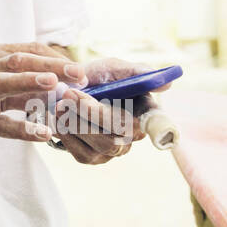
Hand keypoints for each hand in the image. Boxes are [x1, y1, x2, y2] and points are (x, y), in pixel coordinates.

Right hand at [0, 43, 87, 147]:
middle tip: (78, 74)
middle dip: (50, 66)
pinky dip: (20, 128)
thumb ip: (21, 81)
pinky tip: (41, 134)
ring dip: (30, 83)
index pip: (27, 50)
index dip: (55, 58)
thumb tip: (61, 87)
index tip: (80, 70)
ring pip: (3, 84)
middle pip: (18, 61)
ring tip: (55, 87)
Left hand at [45, 58, 173, 163]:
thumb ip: (135, 72)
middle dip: (92, 111)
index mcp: (145, 110)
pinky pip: (83, 153)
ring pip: (102, 144)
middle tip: (69, 93)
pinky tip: (59, 118)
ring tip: (60, 103)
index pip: (160, 123)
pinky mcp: (93, 158)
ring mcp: (115, 150)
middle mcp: (134, 134)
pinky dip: (68, 134)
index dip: (160, 127)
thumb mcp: (113, 68)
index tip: (158, 129)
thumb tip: (167, 84)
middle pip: (120, 132)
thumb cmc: (97, 78)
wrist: (66, 88)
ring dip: (77, 121)